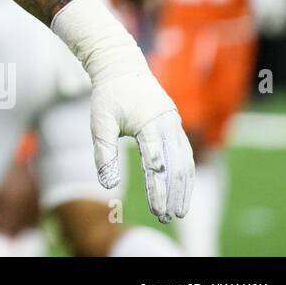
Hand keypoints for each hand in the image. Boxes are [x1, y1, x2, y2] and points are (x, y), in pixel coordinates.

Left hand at [52, 0, 192, 223]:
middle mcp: (167, 124)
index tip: (156, 210)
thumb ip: (104, 153)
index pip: (156, 163)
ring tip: (177, 211)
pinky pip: (185, 153)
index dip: (158, 189)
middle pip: (176, 166)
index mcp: (148, 123)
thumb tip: (107, 185)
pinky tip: (180, 190)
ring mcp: (174, 124)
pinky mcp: (175, 125)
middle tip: (166, 217)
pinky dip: (184, 174)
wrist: (121, 67)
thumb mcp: (100, 123)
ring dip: (183, 188)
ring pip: (185, 162)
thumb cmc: (107, 96)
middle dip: (173, 194)